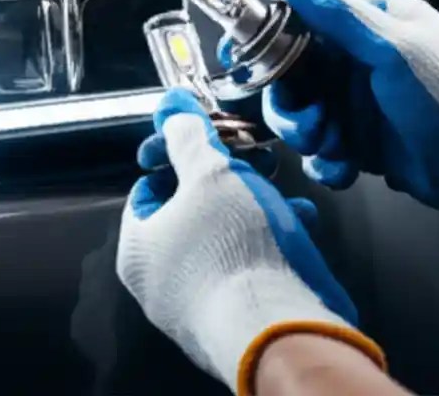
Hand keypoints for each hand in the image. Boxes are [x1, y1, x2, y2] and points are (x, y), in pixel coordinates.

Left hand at [117, 89, 383, 393]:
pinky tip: (299, 227)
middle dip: (228, 182)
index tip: (210, 142)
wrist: (280, 332)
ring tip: (284, 194)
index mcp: (139, 248)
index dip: (179, 158)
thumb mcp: (210, 174)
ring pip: (226, 241)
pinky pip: (251, 271)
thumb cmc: (234, 250)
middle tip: (255, 161)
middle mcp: (161, 283)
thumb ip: (188, 137)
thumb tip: (170, 105)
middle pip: (190, 214)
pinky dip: (273, 245)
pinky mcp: (239, 322)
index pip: (148, 188)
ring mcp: (198, 308)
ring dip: (258, 210)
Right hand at [263, 0, 438, 255]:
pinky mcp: (365, 146)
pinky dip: (327, 163)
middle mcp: (365, 62)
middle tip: (311, 125)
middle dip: (295, 106)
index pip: (310, 27)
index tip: (271, 71)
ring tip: (333, 149)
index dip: (283, 50)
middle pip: (299, 78)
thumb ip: (339, 14)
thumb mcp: (392, 48)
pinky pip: (326, 151)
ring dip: (310, 136)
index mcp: (377, 25)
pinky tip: (343, 169)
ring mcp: (363, 106)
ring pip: (307, 116)